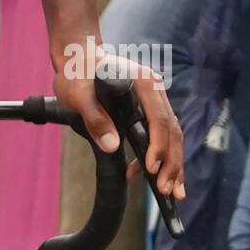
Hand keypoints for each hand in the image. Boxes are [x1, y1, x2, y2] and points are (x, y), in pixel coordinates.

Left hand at [53, 42, 184, 200]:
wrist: (78, 57)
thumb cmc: (77, 72)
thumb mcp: (78, 94)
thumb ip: (95, 117)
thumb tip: (112, 146)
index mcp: (143, 82)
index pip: (158, 118)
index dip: (157, 145)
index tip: (151, 168)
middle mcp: (155, 89)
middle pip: (171, 130)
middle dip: (171, 163)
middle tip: (167, 192)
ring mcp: (155, 98)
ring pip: (171, 134)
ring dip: (172, 164)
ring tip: (172, 193)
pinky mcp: (149, 108)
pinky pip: (161, 134)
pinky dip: (160, 156)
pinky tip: (149, 174)